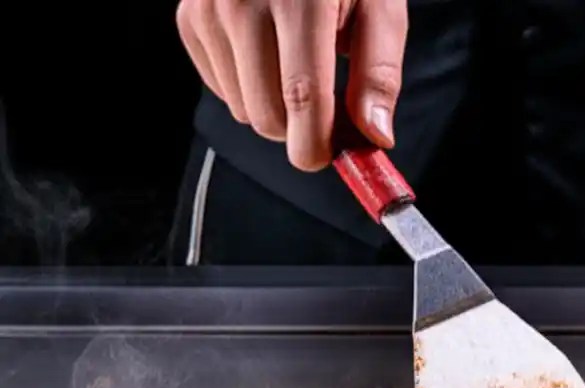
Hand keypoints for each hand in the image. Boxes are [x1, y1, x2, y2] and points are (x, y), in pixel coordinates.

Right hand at [176, 0, 407, 170]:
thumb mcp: (379, 10)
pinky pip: (221, 88)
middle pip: (267, 113)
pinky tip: (269, 54)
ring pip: (242, 108)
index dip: (316, 140)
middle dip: (300, 129)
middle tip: (327, 110)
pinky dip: (249, 87)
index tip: (330, 159)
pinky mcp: (190, 19)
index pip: (303, 93)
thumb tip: (374, 136)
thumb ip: (379, 75)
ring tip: (298, 65)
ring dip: (275, 107)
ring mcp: (209, 10)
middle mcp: (244, 1)